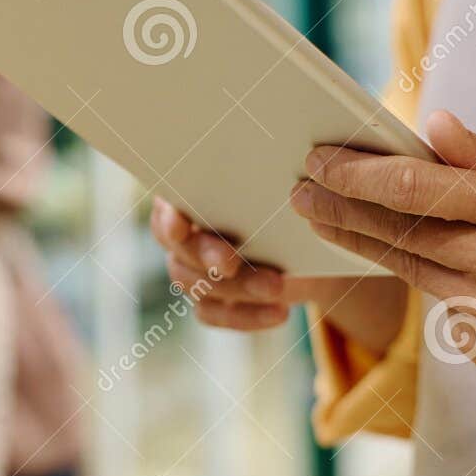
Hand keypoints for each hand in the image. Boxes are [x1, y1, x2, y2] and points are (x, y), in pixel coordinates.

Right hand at [149, 198, 407, 346]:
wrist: (310, 244)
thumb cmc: (293, 201)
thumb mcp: (292, 184)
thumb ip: (279, 174)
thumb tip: (302, 159)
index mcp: (194, 197)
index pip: (166, 208)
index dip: (169, 219)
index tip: (183, 226)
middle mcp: (187, 235)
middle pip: (180, 251)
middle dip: (205, 256)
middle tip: (229, 263)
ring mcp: (195, 271)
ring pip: (199, 287)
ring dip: (238, 288)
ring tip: (278, 287)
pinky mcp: (212, 301)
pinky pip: (214, 314)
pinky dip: (247, 317)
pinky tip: (280, 313)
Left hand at [291, 110, 475, 375]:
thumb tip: (430, 127)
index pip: (418, 188)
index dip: (358, 175)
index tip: (319, 161)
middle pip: (398, 232)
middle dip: (339, 208)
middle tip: (297, 190)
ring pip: (406, 268)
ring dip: (356, 241)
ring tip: (320, 216)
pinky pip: (433, 301)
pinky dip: (409, 273)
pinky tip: (380, 252)